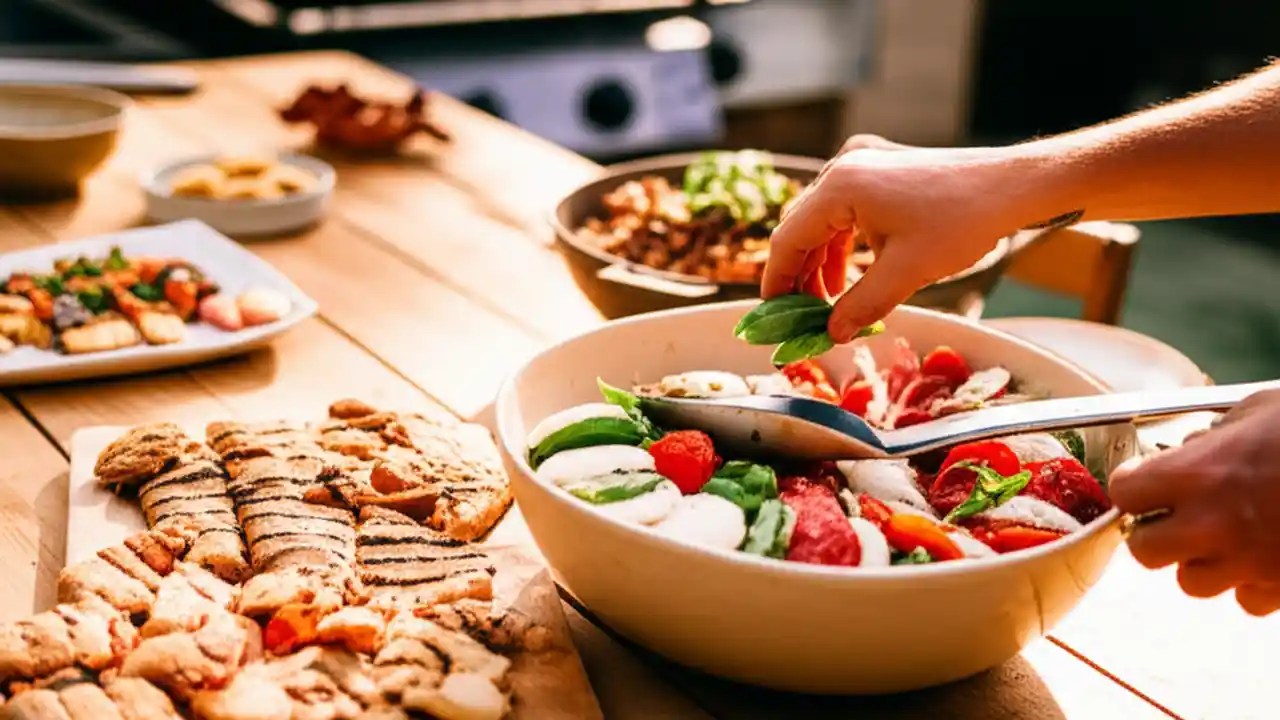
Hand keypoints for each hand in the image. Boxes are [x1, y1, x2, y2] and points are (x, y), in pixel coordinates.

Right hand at [761, 135, 1058, 341]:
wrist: (1012, 185)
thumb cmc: (962, 221)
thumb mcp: (906, 272)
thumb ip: (861, 305)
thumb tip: (831, 333)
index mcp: (840, 186)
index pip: (788, 238)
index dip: (777, 280)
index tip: (773, 314)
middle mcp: (844, 166)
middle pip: (801, 227)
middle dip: (799, 275)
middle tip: (801, 316)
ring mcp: (862, 162)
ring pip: (823, 220)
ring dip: (821, 262)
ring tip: (827, 302)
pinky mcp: (880, 167)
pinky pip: (845, 210)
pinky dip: (842, 244)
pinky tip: (851, 275)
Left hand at [1110, 389, 1279, 614]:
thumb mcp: (1261, 410)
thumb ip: (1217, 432)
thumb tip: (1193, 446)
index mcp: (1197, 474)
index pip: (1124, 492)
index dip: (1133, 486)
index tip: (1144, 482)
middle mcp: (1213, 524)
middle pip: (1145, 551)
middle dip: (1155, 534)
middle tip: (1176, 516)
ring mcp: (1249, 562)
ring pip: (1192, 583)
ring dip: (1202, 560)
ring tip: (1228, 535)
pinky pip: (1246, 599)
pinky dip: (1251, 582)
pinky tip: (1267, 554)